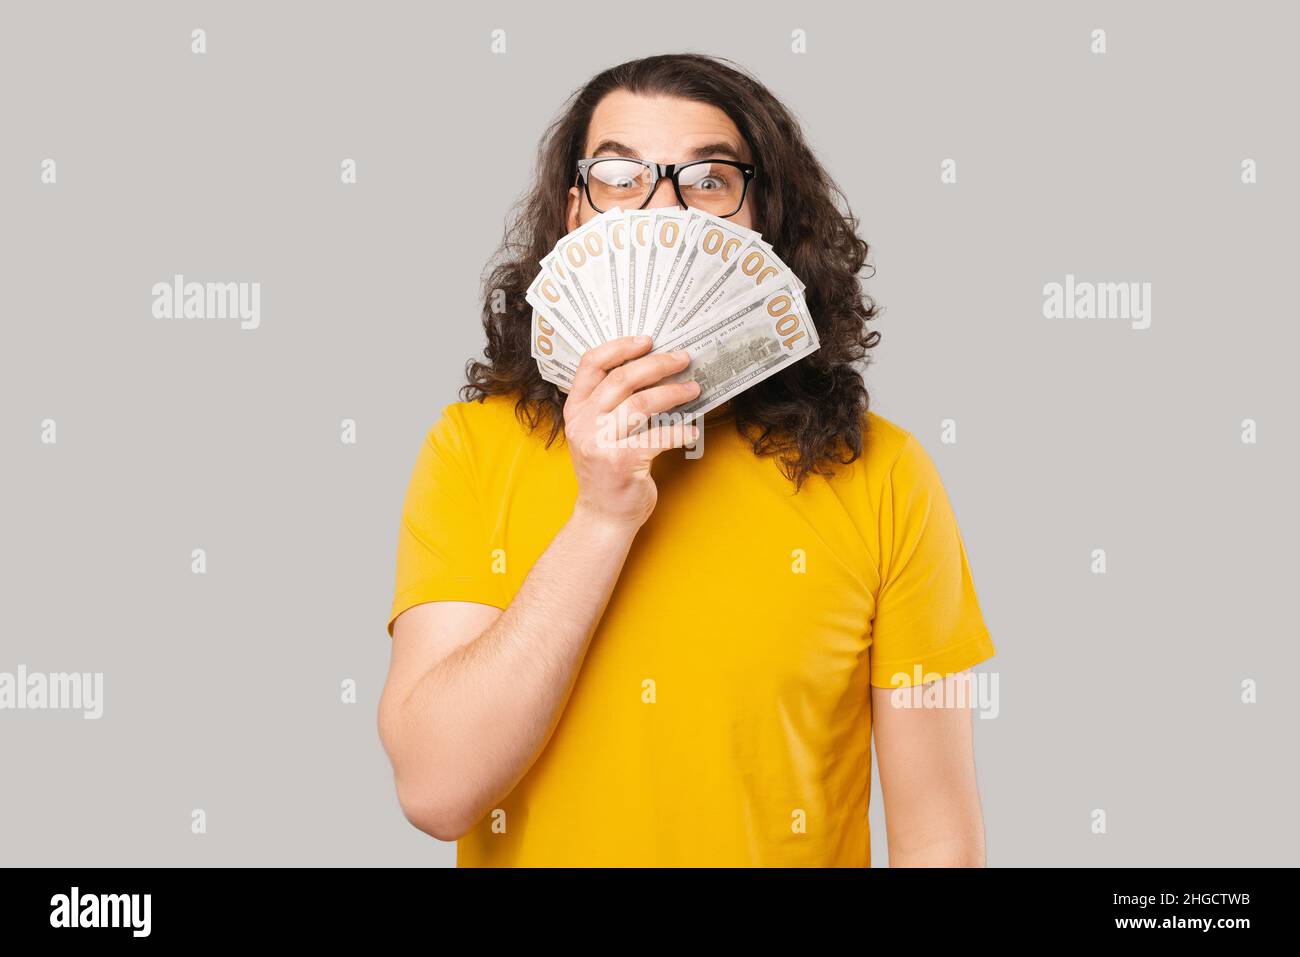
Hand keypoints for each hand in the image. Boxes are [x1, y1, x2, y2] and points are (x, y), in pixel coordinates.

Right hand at [562, 335, 700, 529]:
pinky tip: (693, 431)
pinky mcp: (621, 462)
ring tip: (694, 389)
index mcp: (576, 410)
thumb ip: (610, 404)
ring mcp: (599, 442)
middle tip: (683, 359)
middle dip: (658, 364)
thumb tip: (652, 370)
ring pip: (642, 403)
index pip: (591, 364)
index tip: (647, 340)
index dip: (620, 347)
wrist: (603, 516)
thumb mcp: (596, 432)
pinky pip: (657, 437)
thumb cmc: (608, 470)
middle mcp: (583, 423)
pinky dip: (680, 432)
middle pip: (622, 379)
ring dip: (674, 393)